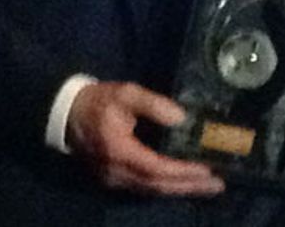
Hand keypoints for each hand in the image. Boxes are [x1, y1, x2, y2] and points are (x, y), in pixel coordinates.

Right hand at [65, 81, 223, 195]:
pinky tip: (185, 184)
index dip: (182, 171)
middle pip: (157, 185)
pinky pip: (144, 188)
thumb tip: (181, 118)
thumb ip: (154, 104)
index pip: (156, 168)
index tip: (207, 169)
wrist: (66, 115)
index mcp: (119, 151)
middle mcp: (116, 172)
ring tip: (209, 187)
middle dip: (189, 186)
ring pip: (151, 190)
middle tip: (218, 185)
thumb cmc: (99, 102)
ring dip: (181, 190)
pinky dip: (167, 187)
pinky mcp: (114, 179)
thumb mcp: (126, 93)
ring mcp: (113, 179)